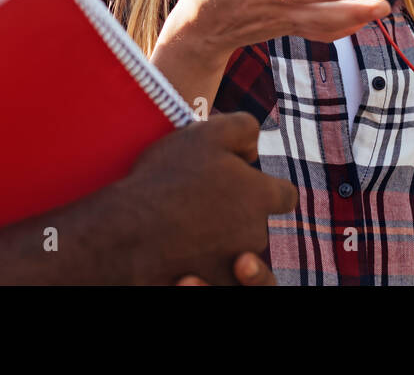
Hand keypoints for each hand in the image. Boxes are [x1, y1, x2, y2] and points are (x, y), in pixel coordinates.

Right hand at [116, 112, 296, 284]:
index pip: (284, 196)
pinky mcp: (211, 283)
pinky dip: (201, 265)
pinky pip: (215, 275)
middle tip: (199, 201)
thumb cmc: (168, 178)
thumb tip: (254, 151)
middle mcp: (256, 234)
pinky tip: (177, 252)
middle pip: (255, 223)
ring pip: (235, 251)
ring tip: (184, 227)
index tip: (244, 185)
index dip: (266, 188)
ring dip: (217, 241)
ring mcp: (234, 265)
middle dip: (235, 213)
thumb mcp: (208, 132)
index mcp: (261, 196)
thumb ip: (244, 129)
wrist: (129, 231)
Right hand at [157, 0, 390, 68]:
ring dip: (355, 19)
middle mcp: (277, 11)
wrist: (199, 34)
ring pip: (324, 25)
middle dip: (354, 11)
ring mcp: (284, 23)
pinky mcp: (287, 28)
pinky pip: (318, 31)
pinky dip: (341, 29)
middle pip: (321, 14)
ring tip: (382, 11)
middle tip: (384, 6)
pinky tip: (359, 23)